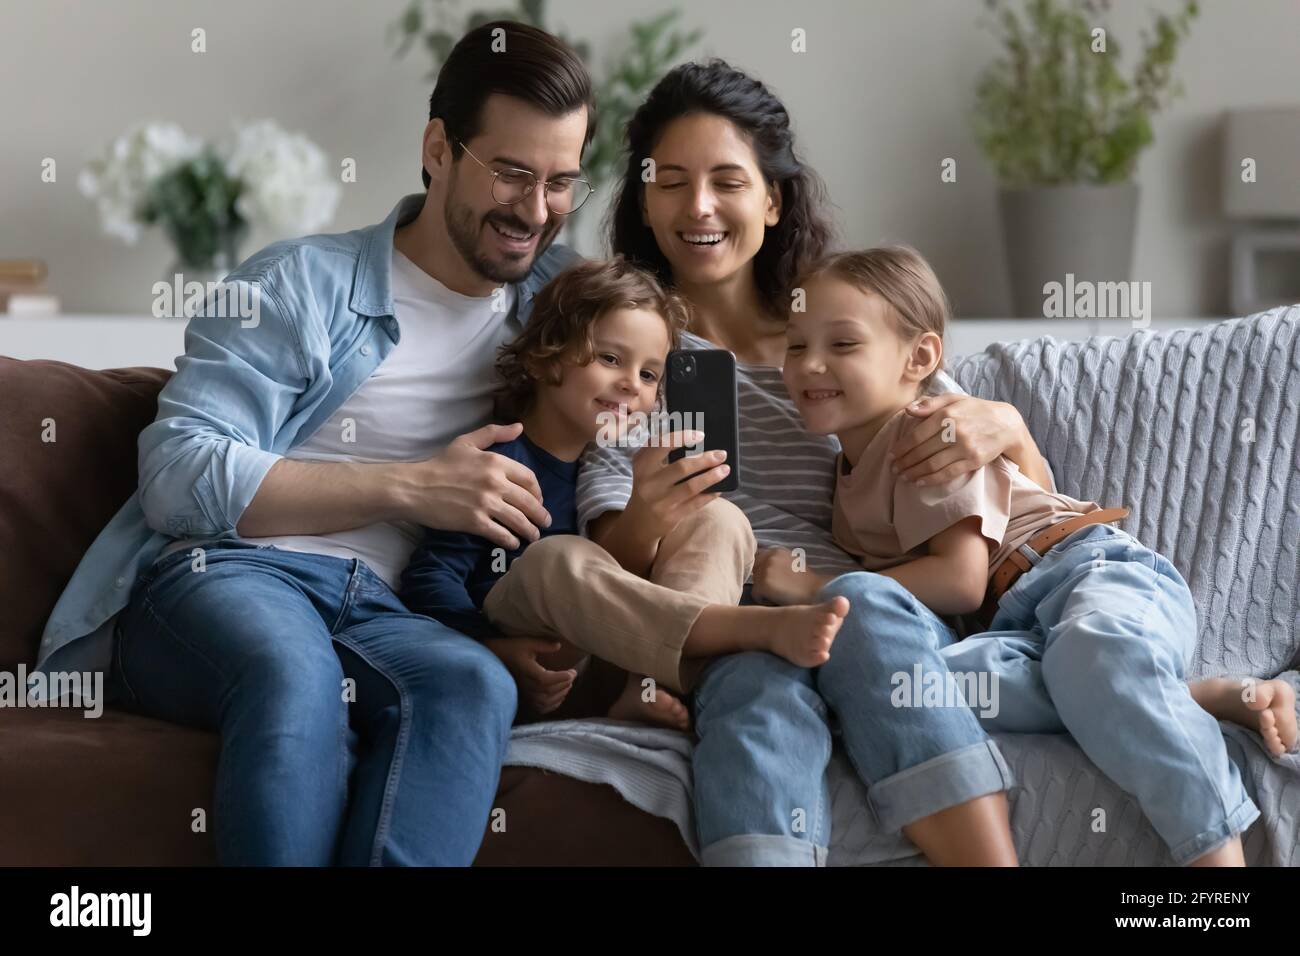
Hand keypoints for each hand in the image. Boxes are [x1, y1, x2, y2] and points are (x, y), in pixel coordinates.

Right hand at [395, 422, 550, 549]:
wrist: (415, 486)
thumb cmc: (440, 464)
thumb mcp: (467, 441)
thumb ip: (494, 433)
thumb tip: (520, 427)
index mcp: (496, 462)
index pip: (529, 479)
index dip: (538, 492)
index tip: (538, 500)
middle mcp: (495, 482)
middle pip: (529, 502)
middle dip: (540, 515)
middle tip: (544, 522)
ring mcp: (486, 504)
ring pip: (519, 520)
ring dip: (530, 531)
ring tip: (534, 536)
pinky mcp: (475, 522)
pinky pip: (501, 534)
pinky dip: (511, 541)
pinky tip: (513, 544)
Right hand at [483, 636, 576, 714]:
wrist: (496, 658)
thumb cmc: (512, 648)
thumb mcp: (527, 642)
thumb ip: (543, 645)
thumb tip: (558, 645)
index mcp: (527, 671)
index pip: (546, 679)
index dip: (561, 677)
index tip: (572, 672)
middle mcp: (526, 685)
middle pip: (549, 691)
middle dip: (564, 684)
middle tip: (572, 675)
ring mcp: (524, 694)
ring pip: (546, 701)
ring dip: (561, 694)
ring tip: (568, 684)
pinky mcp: (524, 699)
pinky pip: (541, 707)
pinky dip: (553, 704)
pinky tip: (559, 696)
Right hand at [621, 429, 729, 541]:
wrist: (639, 521)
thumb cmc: (648, 486)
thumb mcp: (645, 467)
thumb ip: (661, 450)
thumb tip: (695, 440)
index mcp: (642, 465)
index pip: (661, 445)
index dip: (682, 437)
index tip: (701, 435)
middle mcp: (649, 483)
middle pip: (682, 467)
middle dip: (706, 459)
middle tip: (722, 454)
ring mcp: (660, 502)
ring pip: (691, 486)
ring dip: (712, 477)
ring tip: (725, 469)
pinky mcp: (671, 517)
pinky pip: (696, 503)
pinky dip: (710, 494)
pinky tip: (719, 488)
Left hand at [751, 547, 824, 605]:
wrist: (817, 593)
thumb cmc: (806, 582)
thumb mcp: (791, 562)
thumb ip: (776, 561)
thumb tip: (759, 565)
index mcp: (777, 550)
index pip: (759, 559)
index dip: (765, 571)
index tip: (776, 579)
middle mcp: (769, 556)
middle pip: (755, 571)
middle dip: (762, 579)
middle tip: (779, 587)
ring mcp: (766, 569)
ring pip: (755, 583)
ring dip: (763, 589)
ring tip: (780, 593)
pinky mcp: (764, 583)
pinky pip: (756, 595)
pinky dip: (764, 599)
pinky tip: (778, 599)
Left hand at [888, 394, 1024, 485]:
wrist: (1006, 423)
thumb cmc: (975, 410)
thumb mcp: (954, 399)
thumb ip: (930, 404)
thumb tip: (907, 410)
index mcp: (946, 415)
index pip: (917, 435)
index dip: (901, 448)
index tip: (891, 455)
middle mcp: (954, 431)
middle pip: (922, 452)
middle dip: (904, 462)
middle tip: (893, 469)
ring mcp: (964, 448)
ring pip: (932, 464)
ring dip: (914, 473)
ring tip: (903, 477)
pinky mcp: (973, 461)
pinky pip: (947, 473)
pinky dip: (931, 480)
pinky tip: (919, 482)